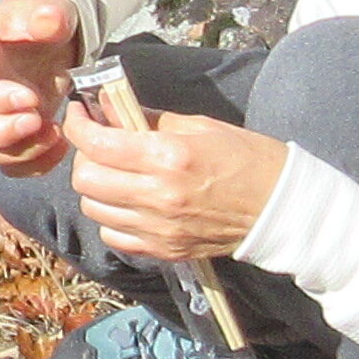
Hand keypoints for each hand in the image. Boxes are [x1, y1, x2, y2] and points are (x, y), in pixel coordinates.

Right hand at [0, 0, 84, 173]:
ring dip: (20, 151)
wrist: (50, 31)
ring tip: (56, 134)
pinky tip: (61, 146)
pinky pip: (8, 163)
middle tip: (38, 123)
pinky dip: (34, 165)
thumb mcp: (48, 6)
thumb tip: (48, 21)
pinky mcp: (8, 132)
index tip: (32, 98)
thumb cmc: (43, 15)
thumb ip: (49, 14)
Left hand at [66, 108, 290, 264]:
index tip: (80, 113)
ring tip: (116, 174)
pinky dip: (112, 217)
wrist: (280, 208)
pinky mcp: (164, 250)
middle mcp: (158, 196)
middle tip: (100, 145)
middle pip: (86, 179)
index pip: (97, 143)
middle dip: (85, 157)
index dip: (78, 124)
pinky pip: (114, 236)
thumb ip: (147, 119)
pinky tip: (129, 202)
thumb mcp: (199, 125)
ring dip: (96, 188)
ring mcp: (159, 228)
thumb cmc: (247, 159)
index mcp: (168, 157)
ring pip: (94, 209)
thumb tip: (108, 107)